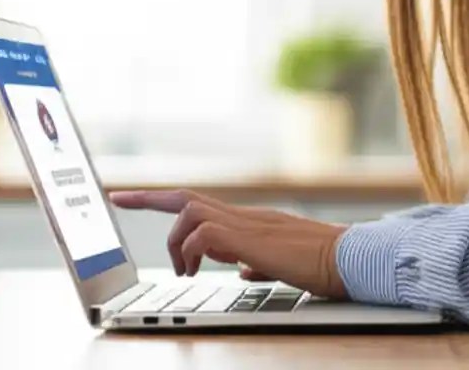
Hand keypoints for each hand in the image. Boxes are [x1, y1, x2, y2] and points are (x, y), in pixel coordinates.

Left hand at [109, 189, 349, 298]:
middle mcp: (245, 215)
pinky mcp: (250, 237)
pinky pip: (203, 234)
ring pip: (189, 212)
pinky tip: (200, 271)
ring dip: (177, 242)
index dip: (166, 200)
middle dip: (148, 198)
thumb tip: (243, 269)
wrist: (349, 259)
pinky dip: (193, 251)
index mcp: (250, 221)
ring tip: (186, 270)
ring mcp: (247, 223)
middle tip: (119, 198)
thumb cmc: (323, 264)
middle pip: (186, 196)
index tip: (135, 196)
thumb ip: (258, 261)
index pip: (202, 203)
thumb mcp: (281, 264)